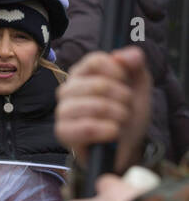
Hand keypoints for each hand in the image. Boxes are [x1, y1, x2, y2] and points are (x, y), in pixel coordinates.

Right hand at [55, 47, 150, 173]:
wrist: (124, 145)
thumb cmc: (126, 113)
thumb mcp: (137, 86)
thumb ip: (134, 65)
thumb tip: (126, 54)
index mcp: (82, 74)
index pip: (95, 60)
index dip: (118, 72)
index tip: (126, 83)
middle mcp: (67, 89)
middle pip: (99, 84)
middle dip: (123, 99)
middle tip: (126, 107)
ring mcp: (63, 110)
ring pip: (96, 106)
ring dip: (118, 116)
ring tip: (120, 121)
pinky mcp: (63, 131)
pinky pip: (86, 127)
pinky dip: (107, 131)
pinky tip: (112, 133)